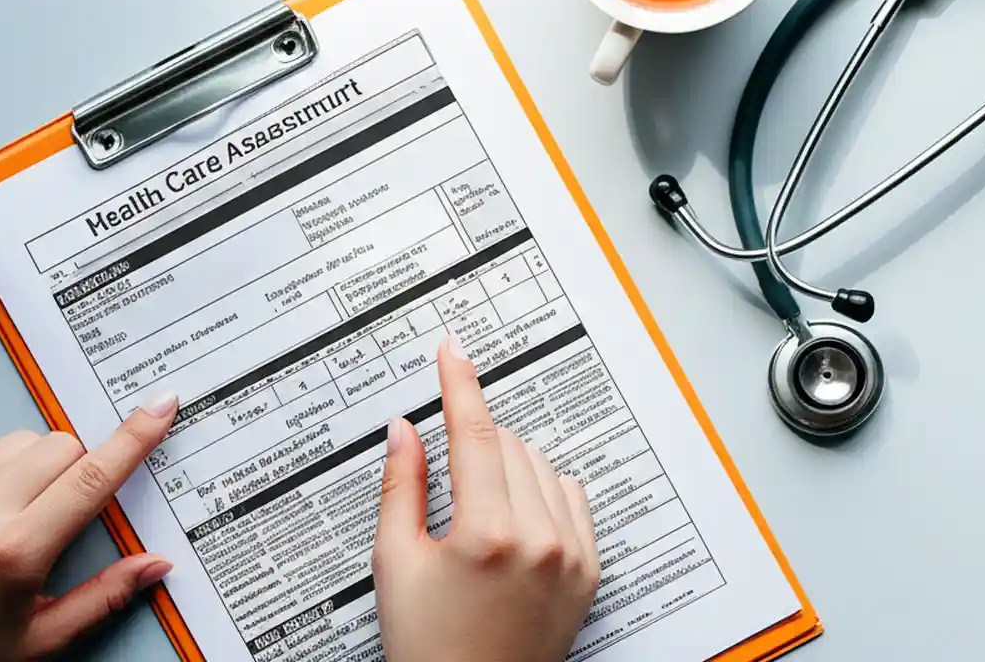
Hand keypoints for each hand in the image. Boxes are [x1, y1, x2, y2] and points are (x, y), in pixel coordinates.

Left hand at [0, 393, 179, 661]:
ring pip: (17, 441)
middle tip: (67, 508)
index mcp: (16, 552)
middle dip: (79, 465)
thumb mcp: (42, 638)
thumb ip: (106, 595)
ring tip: (22, 512)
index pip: (93, 477)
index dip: (134, 438)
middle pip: (60, 447)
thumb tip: (158, 564)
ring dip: (35, 464)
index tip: (160, 408)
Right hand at [373, 335, 599, 661]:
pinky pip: (572, 496)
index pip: (473, 434)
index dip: (459, 384)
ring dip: (507, 464)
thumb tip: (405, 431)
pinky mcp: (589, 571)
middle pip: (507, 444)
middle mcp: (540, 540)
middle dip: (473, 441)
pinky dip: (543, 489)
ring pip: (541, 464)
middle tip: (446, 478)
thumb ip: (400, 488)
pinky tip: (516, 515)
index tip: (453, 352)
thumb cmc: (430, 647)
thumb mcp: (394, 565)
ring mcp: (572, 556)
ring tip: (477, 509)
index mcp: (487, 535)